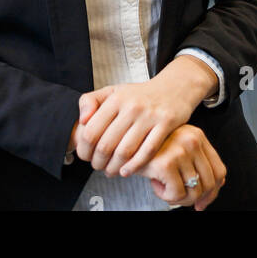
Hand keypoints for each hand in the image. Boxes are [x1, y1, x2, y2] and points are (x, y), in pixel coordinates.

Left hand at [74, 57, 217, 175]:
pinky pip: (147, 152)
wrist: (175, 86)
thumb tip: (82, 121)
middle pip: (106, 145)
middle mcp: (132, 105)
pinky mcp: (166, 124)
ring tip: (111, 170)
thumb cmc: (141, 94)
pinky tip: (127, 171)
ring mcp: (150, 115)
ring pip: (125, 152)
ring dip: (114, 167)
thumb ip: (90, 101)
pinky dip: (134, 166)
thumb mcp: (113, 91)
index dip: (84, 150)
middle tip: (98, 166)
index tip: (86, 156)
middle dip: (98, 162)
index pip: (90, 131)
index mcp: (116, 98)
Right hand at [138, 124, 226, 210]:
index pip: (219, 170)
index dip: (213, 191)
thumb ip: (197, 162)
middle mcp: (192, 140)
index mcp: (197, 136)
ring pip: (194, 192)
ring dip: (178, 198)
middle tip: (179, 198)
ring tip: (164, 188)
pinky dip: (166, 196)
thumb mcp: (178, 150)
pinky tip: (156, 184)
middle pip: (209, 184)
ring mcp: (181, 150)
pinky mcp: (167, 163)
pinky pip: (177, 195)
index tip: (201, 202)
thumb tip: (219, 184)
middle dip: (195, 199)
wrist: (124, 144)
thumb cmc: (151, 150)